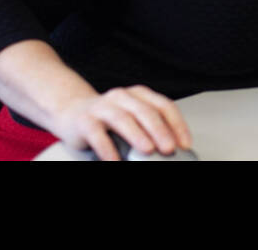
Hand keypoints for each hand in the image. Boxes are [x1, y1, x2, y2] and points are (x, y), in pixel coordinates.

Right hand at [53, 85, 192, 160]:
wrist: (72, 111)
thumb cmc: (108, 119)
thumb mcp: (133, 118)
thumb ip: (150, 129)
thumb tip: (172, 149)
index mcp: (139, 95)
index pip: (163, 106)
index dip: (177, 124)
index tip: (185, 144)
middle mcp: (122, 97)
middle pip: (145, 111)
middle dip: (160, 130)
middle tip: (169, 148)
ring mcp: (102, 107)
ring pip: (122, 119)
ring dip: (137, 135)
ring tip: (148, 150)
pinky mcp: (84, 120)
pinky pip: (97, 134)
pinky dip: (108, 149)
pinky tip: (115, 161)